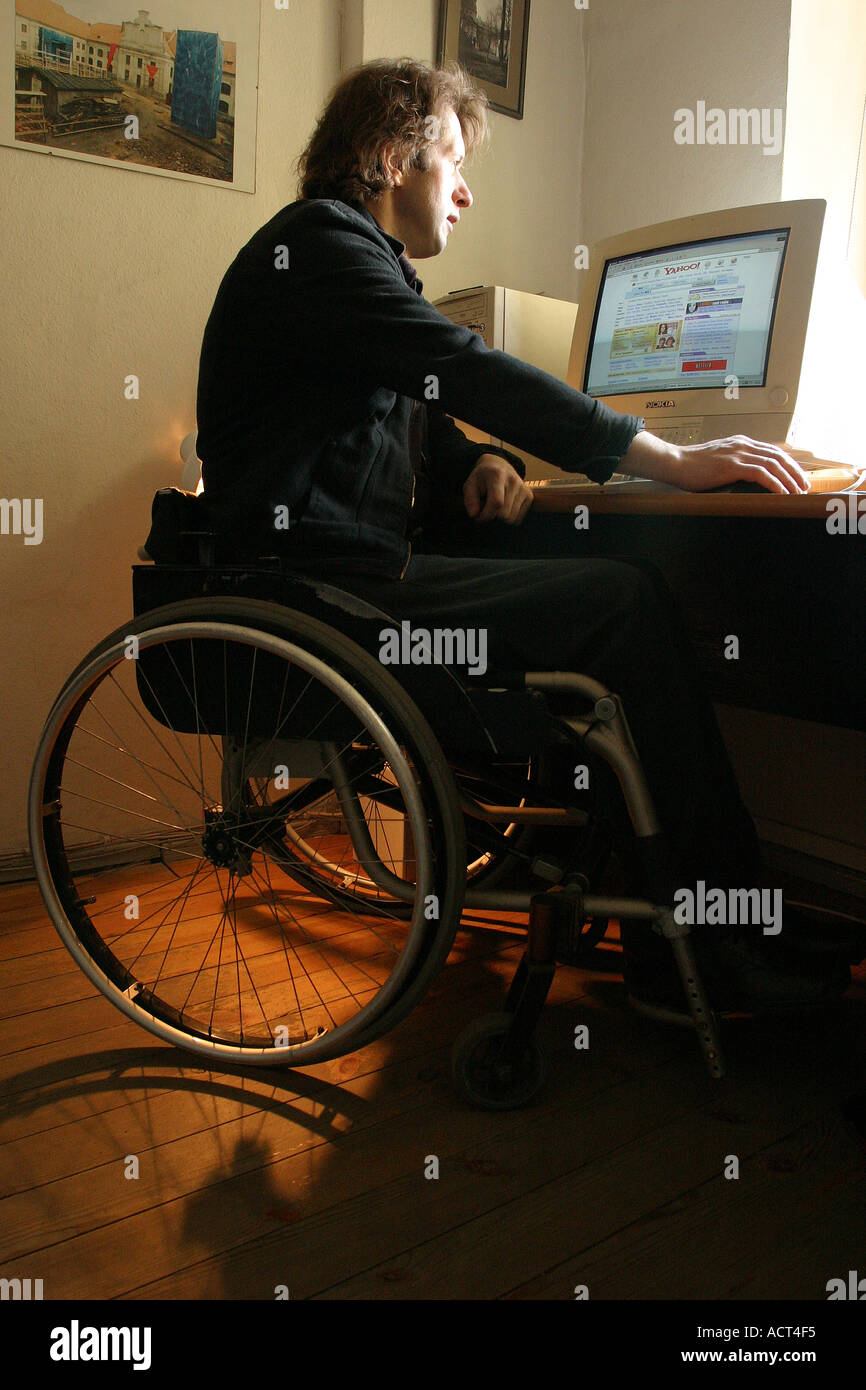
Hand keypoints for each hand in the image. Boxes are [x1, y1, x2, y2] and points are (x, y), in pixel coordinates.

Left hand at [463, 455, 534, 522]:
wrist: (498, 466)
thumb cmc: (482, 478)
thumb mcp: (470, 485)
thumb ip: (469, 500)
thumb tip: (474, 515)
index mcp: (497, 476)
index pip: (497, 502)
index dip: (486, 514)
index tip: (478, 516)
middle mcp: (513, 481)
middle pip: (504, 513)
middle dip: (491, 516)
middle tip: (485, 510)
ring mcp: (523, 488)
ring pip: (511, 518)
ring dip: (500, 517)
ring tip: (494, 507)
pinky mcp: (529, 496)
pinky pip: (518, 519)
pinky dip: (509, 517)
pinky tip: (503, 507)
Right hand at [620, 432, 810, 493]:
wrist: (675, 462)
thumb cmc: (692, 465)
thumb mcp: (718, 459)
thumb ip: (734, 462)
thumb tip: (746, 477)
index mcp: (741, 442)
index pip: (773, 451)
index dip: (789, 464)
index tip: (798, 476)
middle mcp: (743, 444)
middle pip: (778, 456)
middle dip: (795, 471)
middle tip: (804, 485)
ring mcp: (738, 453)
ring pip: (773, 464)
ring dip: (789, 479)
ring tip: (797, 491)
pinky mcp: (732, 465)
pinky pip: (761, 474)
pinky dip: (774, 483)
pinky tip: (781, 493)